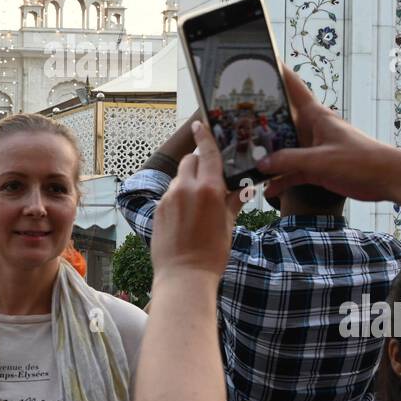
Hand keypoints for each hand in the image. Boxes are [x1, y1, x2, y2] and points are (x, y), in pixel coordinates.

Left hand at [150, 121, 242, 280]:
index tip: (200, 124)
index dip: (204, 136)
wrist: (183, 276)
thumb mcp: (228, 224)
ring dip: (188, 182)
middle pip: (189, 161)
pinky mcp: (159, 208)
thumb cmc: (212, 253)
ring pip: (179, 178)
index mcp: (208, 189)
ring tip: (198, 204)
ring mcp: (169, 198)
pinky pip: (170, 194)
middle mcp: (186, 188)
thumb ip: (232, 200)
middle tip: (208, 178)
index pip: (206, 152)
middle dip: (198, 164)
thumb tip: (242, 187)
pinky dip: (179, 197)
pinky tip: (186, 216)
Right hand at [258, 65, 400, 204]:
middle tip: (235, 120)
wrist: (389, 179)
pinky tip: (268, 189)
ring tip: (245, 161)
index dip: (278, 72)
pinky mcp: (319, 168)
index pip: (293, 86)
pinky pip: (294, 172)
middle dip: (261, 122)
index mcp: (316, 116)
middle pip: (282, 121)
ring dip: (269, 157)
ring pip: (285, 150)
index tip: (261, 60)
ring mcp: (315, 149)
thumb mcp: (321, 160)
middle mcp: (313, 129)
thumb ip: (290, 161)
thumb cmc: (361, 160)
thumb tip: (262, 164)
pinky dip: (282, 179)